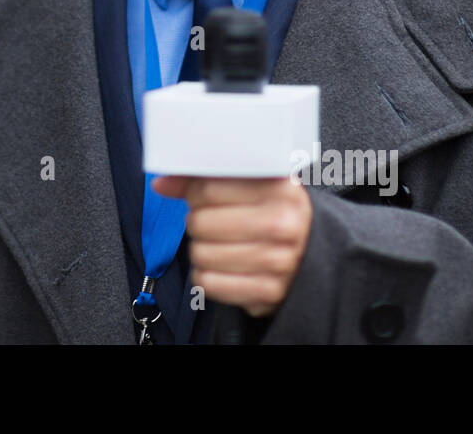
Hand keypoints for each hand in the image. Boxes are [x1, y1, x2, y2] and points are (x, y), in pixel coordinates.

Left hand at [151, 175, 311, 317]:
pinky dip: (207, 276)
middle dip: (198, 223)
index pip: (209, 188)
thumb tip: (162, 184)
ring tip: (220, 244)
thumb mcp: (251, 187)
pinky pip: (209, 283)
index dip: (194, 193)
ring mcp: (279, 260)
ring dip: (201, 250)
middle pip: (200, 222)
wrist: (311, 254)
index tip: (201, 197)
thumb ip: (205, 180)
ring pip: (200, 254)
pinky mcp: (269, 291)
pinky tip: (223, 267)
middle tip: (213, 224)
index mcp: (280, 188)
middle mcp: (284, 223)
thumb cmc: (272, 214)